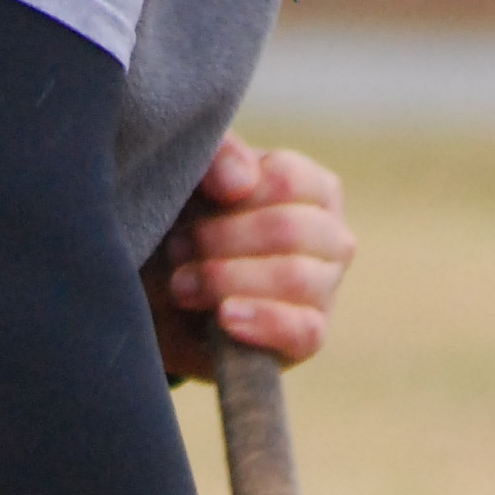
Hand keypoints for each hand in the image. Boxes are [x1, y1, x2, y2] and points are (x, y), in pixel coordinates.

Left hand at [142, 133, 354, 385]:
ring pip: (295, 278)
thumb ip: (216, 158)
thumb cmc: (187, 226)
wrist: (163, 298)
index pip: (287, 179)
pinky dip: (262, 321)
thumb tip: (240, 181)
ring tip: (182, 286)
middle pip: (288, 230)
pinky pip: (304, 331)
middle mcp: (332, 237)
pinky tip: (225, 317)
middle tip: (177, 250)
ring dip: (226, 280)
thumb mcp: (193, 181)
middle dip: (221, 240)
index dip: (233, 196)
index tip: (191, 205)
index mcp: (313, 189)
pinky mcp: (310, 336)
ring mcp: (326, 289)